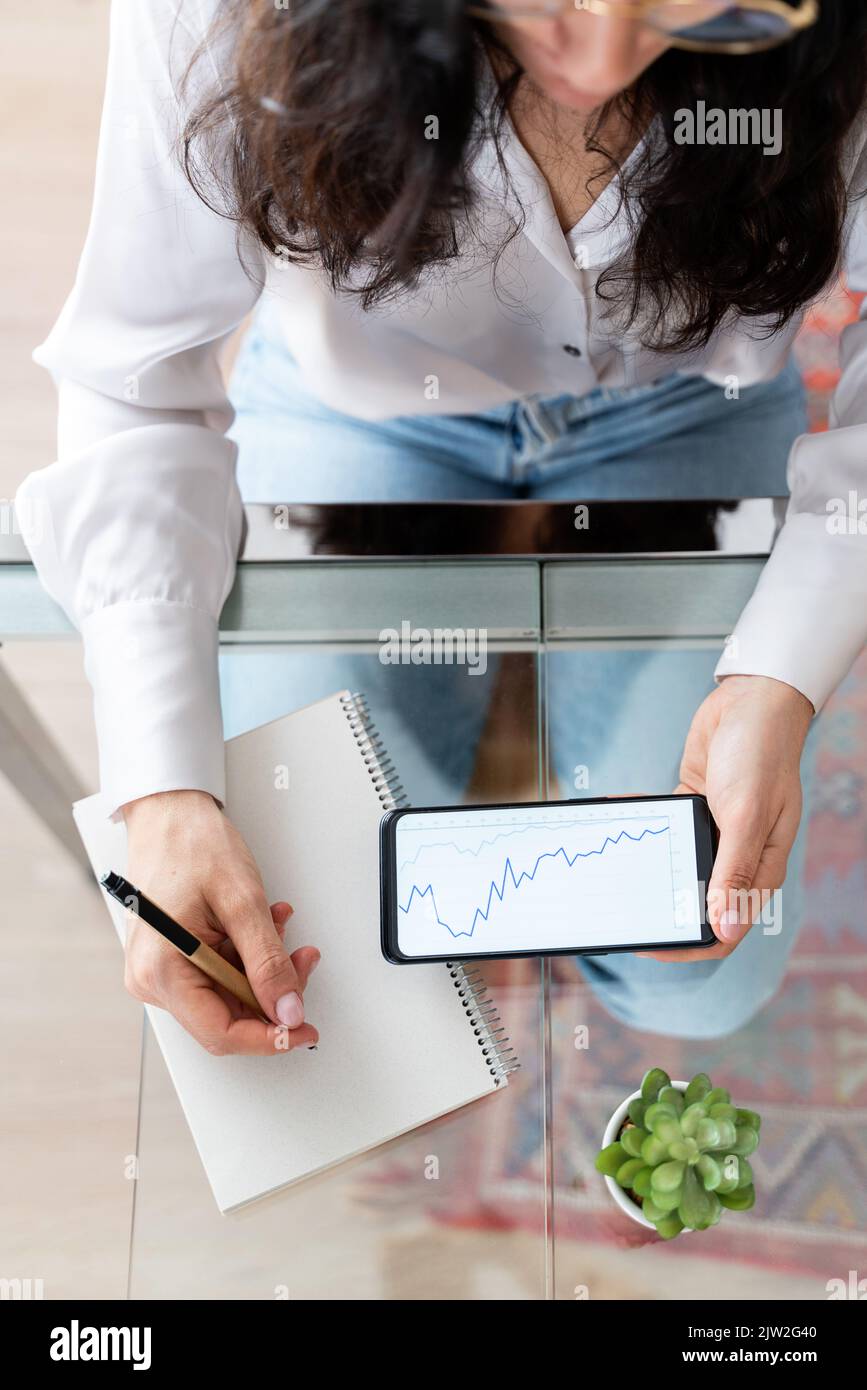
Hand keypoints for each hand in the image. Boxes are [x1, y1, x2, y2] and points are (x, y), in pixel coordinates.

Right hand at [121, 790, 319, 1054]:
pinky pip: (218, 974)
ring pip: (227, 995)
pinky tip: (262, 928)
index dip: (268, 1038)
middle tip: (302, 961)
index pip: (220, 1032)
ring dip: (263, 968)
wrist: (170, 812)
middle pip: (226, 1016)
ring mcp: (160, 969)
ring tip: (281, 928)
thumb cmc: (192, 844)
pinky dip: (247, 956)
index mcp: (161, 969)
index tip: (302, 1029)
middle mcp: (152, 977)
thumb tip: (287, 1010)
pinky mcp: (171, 957)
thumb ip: (267, 962)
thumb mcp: (242, 902)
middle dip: (272, 993)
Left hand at [642, 675, 812, 962]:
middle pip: (698, 900)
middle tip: (621, 912)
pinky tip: (618, 814)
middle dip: (663, 909)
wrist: (753, 700)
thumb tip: (726, 928)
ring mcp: (716, 831)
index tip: (651, 945)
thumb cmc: (760, 754)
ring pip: (679, 865)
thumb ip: (734, 872)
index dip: (691, 944)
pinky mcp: (695, 805)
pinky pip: (666, 826)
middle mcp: (739, 855)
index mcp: (761, 868)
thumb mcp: (746, 815)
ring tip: (612, 871)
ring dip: (649, 867)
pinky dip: (644, 822)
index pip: (728, 926)